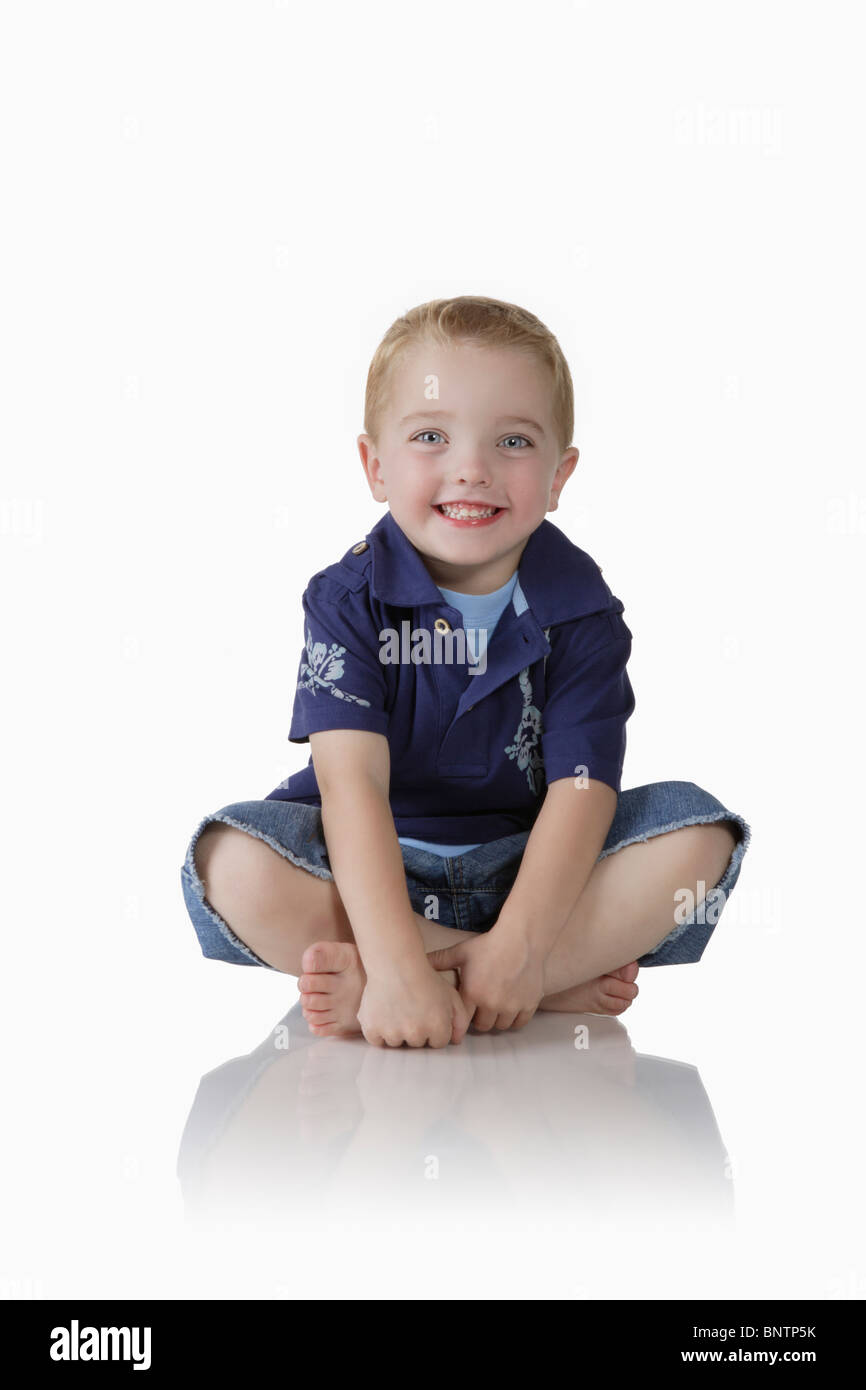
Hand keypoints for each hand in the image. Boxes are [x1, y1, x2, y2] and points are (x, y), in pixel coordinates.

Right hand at [357, 958, 470, 1047]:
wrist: (395, 963)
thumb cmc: (424, 977)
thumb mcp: (451, 995)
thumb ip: (460, 1020)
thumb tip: (456, 1042)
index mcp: (437, 1027)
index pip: (438, 1043)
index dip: (434, 1029)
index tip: (427, 1015)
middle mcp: (416, 1034)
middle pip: (416, 1044)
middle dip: (415, 1030)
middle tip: (411, 1009)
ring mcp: (393, 1033)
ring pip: (396, 1042)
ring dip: (396, 1031)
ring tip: (396, 1008)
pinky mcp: (373, 1029)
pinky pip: (376, 1040)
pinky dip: (377, 1031)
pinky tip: (382, 1014)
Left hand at [427, 928, 545, 1032]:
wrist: (521, 938)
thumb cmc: (489, 944)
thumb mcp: (462, 952)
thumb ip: (440, 960)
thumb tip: (421, 961)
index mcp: (472, 993)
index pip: (464, 1021)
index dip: (464, 1017)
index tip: (467, 1010)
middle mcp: (491, 1003)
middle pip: (483, 1026)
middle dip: (481, 1019)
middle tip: (482, 1008)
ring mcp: (511, 1005)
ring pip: (501, 1026)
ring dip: (498, 1019)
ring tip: (496, 1007)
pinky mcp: (529, 1004)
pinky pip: (520, 1023)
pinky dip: (515, 1018)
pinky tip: (511, 1006)